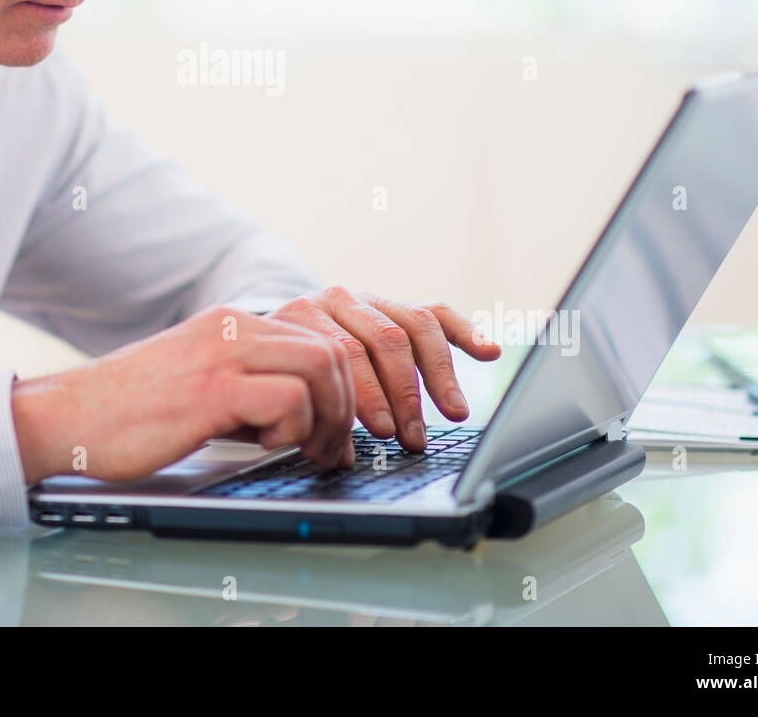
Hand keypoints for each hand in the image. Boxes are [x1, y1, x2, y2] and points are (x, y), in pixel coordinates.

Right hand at [10, 305, 355, 484]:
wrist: (66, 419)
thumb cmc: (129, 413)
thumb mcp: (201, 384)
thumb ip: (250, 388)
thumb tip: (307, 419)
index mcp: (233, 323)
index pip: (319, 335)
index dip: (343, 385)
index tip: (340, 428)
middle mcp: (233, 328)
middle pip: (332, 349)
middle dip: (347, 405)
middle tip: (333, 450)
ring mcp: (222, 354)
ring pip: (321, 367)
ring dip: (328, 419)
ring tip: (307, 452)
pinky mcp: (211, 390)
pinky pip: (289, 400)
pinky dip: (293, 430)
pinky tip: (263, 445)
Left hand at [263, 286, 501, 450]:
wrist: (268, 341)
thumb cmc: (282, 376)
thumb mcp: (286, 390)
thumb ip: (313, 415)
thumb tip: (346, 458)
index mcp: (304, 317)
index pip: (346, 352)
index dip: (368, 395)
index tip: (383, 433)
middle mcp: (338, 300)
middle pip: (384, 340)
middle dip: (404, 394)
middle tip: (413, 437)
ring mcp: (370, 299)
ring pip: (415, 326)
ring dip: (438, 374)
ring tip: (452, 412)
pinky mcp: (396, 306)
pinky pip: (435, 314)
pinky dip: (464, 332)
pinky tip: (488, 352)